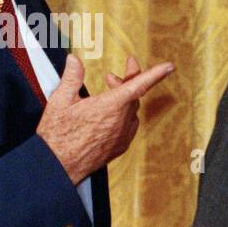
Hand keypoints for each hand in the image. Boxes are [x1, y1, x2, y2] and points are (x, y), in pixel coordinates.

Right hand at [37, 53, 173, 183]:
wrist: (58, 167)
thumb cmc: (58, 136)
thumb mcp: (60, 101)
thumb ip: (71, 77)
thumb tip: (74, 60)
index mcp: (109, 106)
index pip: (138, 85)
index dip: (155, 74)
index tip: (169, 66)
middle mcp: (120, 121)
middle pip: (134, 95)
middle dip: (126, 80)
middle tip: (112, 76)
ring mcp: (121, 136)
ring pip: (132, 111)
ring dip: (125, 99)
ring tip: (108, 94)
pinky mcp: (120, 147)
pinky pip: (130, 126)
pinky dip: (125, 115)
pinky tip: (111, 115)